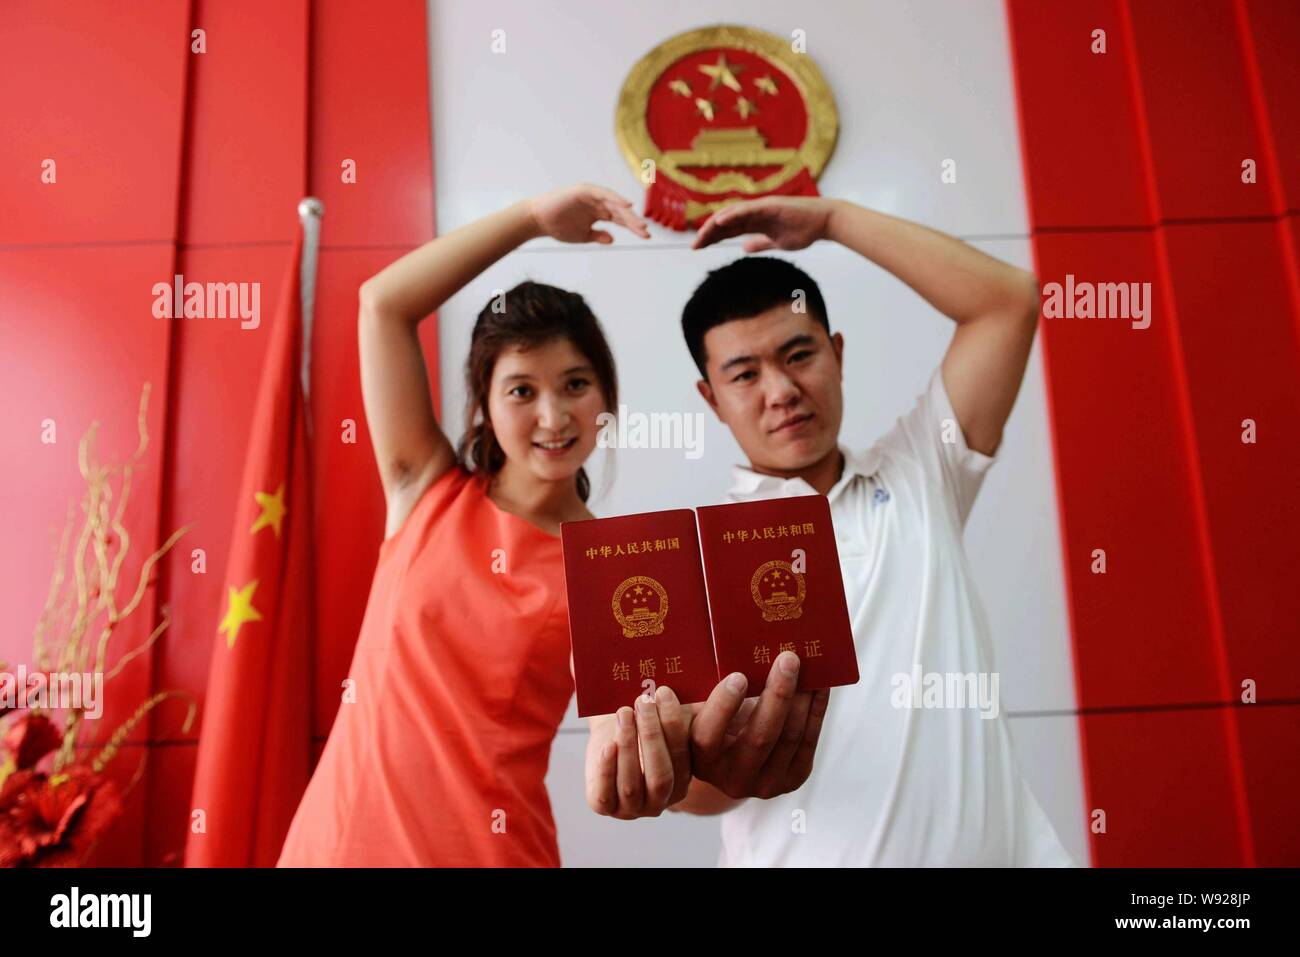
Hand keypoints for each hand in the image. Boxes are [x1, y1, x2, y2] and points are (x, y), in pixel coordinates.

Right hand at [526, 183, 649, 244]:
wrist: (538, 221)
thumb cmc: (558, 227)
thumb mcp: (582, 235)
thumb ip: (597, 236)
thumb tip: (612, 239)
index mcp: (599, 213)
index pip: (620, 219)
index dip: (633, 227)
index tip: (645, 236)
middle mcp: (598, 203)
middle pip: (620, 212)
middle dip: (633, 222)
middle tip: (645, 232)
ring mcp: (592, 195)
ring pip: (614, 203)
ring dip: (627, 213)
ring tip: (638, 224)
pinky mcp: (584, 190)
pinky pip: (603, 194)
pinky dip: (614, 198)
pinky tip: (626, 205)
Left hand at [585, 686, 691, 818]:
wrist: (611, 734)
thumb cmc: (642, 721)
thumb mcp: (661, 709)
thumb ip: (673, 695)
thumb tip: (685, 656)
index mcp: (684, 778)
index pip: (683, 755)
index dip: (674, 724)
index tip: (663, 691)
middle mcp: (661, 800)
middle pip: (660, 775)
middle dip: (652, 735)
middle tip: (643, 700)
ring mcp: (633, 808)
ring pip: (632, 785)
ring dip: (628, 745)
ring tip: (624, 712)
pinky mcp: (605, 806)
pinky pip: (605, 796)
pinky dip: (606, 770)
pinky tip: (606, 745)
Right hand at [687, 652, 829, 799]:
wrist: (732, 760)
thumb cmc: (713, 722)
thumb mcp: (699, 710)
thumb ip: (704, 690)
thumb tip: (730, 650)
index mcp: (701, 759)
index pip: (708, 734)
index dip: (723, 706)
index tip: (738, 676)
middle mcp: (732, 778)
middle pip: (760, 736)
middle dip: (778, 694)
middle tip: (788, 659)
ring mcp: (766, 784)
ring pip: (790, 737)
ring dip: (803, 698)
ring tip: (809, 667)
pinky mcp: (793, 779)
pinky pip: (808, 741)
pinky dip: (816, 710)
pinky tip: (819, 686)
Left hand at [691, 196, 835, 252]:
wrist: (824, 222)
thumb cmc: (804, 230)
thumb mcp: (776, 243)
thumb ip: (760, 243)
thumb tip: (743, 247)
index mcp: (755, 222)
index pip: (728, 230)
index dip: (712, 238)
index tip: (698, 248)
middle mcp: (755, 212)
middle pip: (726, 222)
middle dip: (708, 234)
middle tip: (694, 246)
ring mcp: (762, 207)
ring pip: (732, 214)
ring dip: (715, 225)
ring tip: (701, 236)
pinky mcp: (770, 205)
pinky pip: (747, 209)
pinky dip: (732, 214)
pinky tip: (719, 222)